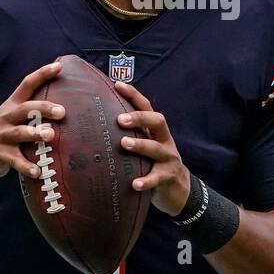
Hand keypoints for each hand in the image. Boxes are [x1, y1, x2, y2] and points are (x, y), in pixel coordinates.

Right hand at [0, 61, 64, 181]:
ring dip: (35, 133)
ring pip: (19, 133)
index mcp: (12, 105)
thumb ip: (34, 113)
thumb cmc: (3, 132)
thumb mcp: (13, 117)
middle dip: (44, 108)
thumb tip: (64, 109)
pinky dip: (26, 166)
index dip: (42, 74)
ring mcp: (1, 135)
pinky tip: (37, 171)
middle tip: (62, 111)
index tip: (59, 66)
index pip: (27, 84)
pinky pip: (13, 160)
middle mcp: (7, 117)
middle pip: (26, 108)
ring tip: (50, 135)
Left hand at [113, 81, 190, 215]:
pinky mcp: (169, 176)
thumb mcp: (145, 144)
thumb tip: (95, 124)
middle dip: (139, 118)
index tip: (117, 85)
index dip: (134, 94)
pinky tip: (135, 184)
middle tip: (120, 119)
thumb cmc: (152, 162)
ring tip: (124, 143)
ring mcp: (168, 158)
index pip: (146, 106)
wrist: (178, 188)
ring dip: (140, 145)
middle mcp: (163, 139)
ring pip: (156, 148)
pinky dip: (146, 180)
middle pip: (157, 121)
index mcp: (155, 129)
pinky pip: (158, 177)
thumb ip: (129, 134)